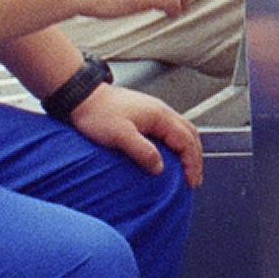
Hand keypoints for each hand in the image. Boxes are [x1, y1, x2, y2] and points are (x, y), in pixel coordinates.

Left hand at [69, 81, 204, 185]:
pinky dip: (178, 144)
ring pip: (183, 130)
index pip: (186, 141)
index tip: (191, 182)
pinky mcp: (146, 114)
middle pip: (190, 134)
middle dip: (195, 158)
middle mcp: (162, 111)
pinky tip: (171, 154)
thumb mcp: (119, 135)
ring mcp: (155, 111)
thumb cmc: (98, 114)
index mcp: (159, 116)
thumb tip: (160, 168)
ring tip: (188, 169)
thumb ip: (142, 151)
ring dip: (189, 150)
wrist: (83, 96)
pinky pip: (171, 129)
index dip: (192, 162)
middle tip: (194, 179)